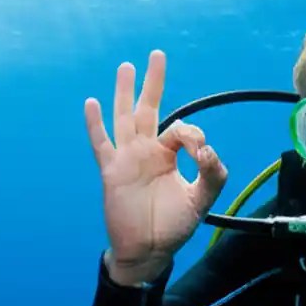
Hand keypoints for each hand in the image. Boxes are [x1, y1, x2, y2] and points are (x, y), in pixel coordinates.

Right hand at [84, 49, 228, 285]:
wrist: (148, 250)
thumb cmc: (173, 226)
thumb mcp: (202, 199)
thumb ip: (213, 173)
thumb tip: (207, 148)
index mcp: (167, 154)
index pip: (180, 128)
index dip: (193, 135)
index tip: (200, 155)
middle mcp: (146, 151)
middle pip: (148, 109)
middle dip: (153, 82)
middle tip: (157, 54)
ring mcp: (127, 159)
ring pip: (124, 118)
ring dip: (125, 93)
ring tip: (126, 67)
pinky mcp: (112, 172)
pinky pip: (102, 144)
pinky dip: (95, 124)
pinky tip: (92, 103)